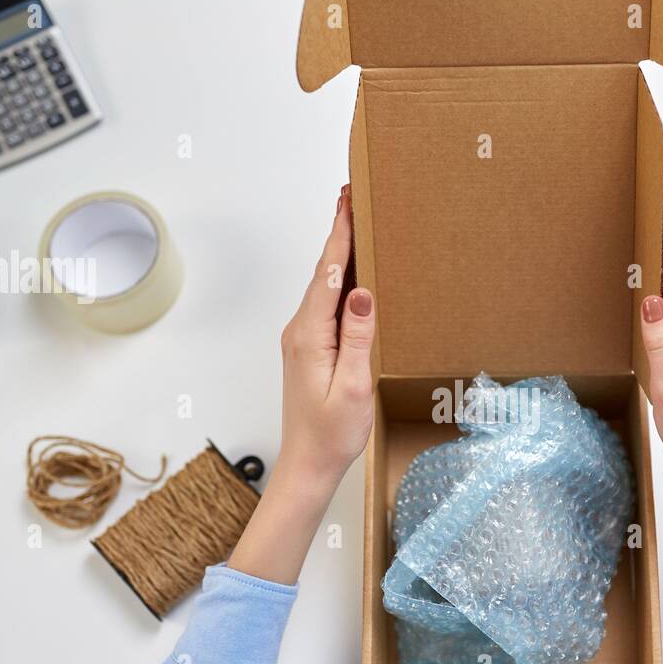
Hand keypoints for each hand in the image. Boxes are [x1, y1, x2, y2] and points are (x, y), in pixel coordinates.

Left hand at [278, 185, 374, 484]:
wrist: (307, 466)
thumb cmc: (331, 435)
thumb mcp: (352, 387)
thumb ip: (358, 338)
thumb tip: (362, 292)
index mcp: (310, 335)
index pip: (328, 273)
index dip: (340, 233)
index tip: (349, 199)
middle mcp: (300, 331)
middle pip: (323, 272)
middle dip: (340, 233)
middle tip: (354, 197)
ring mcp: (303, 340)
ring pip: (324, 287)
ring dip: (340, 256)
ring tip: (357, 225)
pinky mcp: (310, 350)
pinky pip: (325, 306)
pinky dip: (339, 282)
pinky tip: (353, 276)